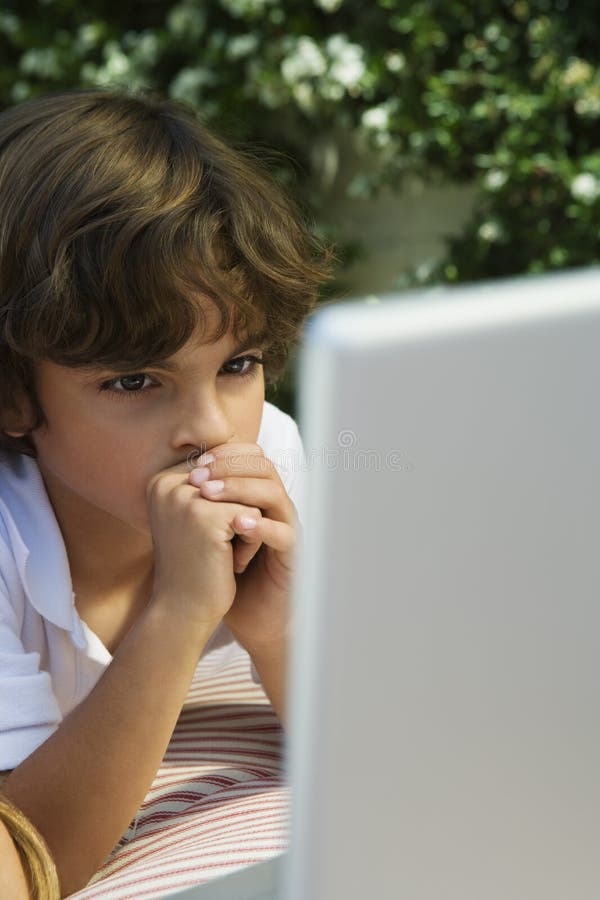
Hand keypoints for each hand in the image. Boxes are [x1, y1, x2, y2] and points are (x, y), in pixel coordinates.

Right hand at [145, 459, 263, 633]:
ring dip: (246, 528)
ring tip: (223, 555)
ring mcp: (186, 499)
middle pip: (235, 481)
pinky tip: (229, 563)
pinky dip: (250, 542)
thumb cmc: (194, 565)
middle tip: (218, 549)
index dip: (229, 504)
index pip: (220, 469)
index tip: (207, 536)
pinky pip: (251, 516)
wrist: (183, 613)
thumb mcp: (195, 517)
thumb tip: (252, 452)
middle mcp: (168, 484)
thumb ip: (213, 484)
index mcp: (161, 480)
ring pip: (246, 497)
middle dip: (239, 515)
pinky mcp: (206, 518)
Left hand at [188, 444, 299, 649]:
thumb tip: (162, 476)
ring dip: (241, 490)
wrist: (249, 615)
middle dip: (230, 466)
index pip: (249, 457)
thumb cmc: (224, 574)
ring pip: (274, 494)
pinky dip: (261, 526)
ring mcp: (288, 529)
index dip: (224, 454)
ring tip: (209, 495)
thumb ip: (196, 506)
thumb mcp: (205, 535)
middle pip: (263, 467)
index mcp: (258, 497)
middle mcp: (277, 508)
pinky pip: (285, 533)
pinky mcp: (295, 555)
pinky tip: (237, 525)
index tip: (194, 463)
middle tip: (199, 475)